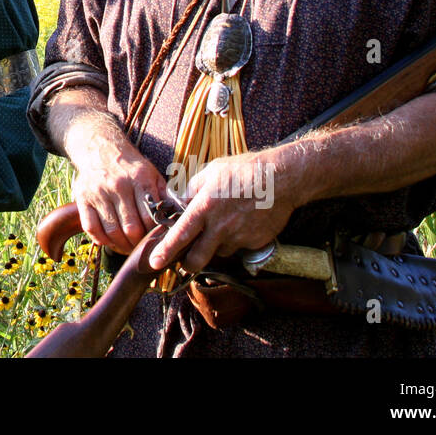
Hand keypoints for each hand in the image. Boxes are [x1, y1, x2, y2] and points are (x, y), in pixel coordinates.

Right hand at [68, 127, 170, 254]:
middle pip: (131, 228)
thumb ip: (165, 195)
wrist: (100, 148)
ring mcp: (98, 193)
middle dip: (138, 244)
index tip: (156, 240)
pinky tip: (110, 241)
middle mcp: (118, 186)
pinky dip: (101, 240)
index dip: (154, 234)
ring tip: (128, 248)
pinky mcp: (82, 198)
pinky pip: (91, 227)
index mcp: (140, 179)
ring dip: (121, 246)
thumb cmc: (131, 166)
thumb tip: (180, 216)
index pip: (150, 217)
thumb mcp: (152, 174)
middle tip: (142, 249)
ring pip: (112, 231)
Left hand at [148, 150, 295, 272]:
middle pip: (197, 259)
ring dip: (217, 244)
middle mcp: (220, 227)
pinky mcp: (255, 243)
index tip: (154, 263)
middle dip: (188, 263)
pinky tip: (244, 222)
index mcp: (204, 207)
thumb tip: (180, 201)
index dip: (165, 251)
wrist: (281, 179)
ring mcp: (239, 237)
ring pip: (220, 251)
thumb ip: (192, 189)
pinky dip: (237, 239)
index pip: (180, 235)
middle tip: (186, 259)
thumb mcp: (211, 172)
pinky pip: (240, 247)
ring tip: (226, 222)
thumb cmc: (244, 170)